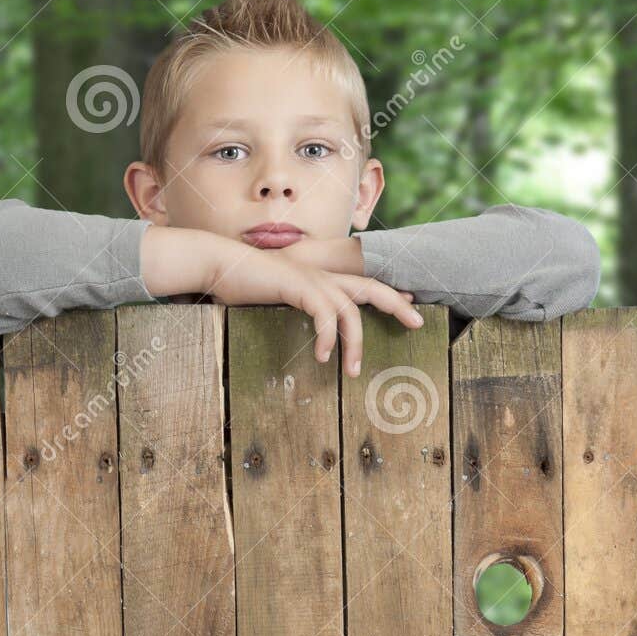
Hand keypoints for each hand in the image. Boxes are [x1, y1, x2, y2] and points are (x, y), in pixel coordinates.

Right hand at [205, 236, 421, 377]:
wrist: (219, 263)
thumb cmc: (243, 283)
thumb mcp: (276, 297)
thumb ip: (295, 307)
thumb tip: (305, 326)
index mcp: (320, 277)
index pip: (363, 283)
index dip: (388, 294)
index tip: (410, 303)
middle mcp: (322, 276)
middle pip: (371, 288)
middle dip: (396, 305)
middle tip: (417, 322)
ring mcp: (311, 279)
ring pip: (350, 310)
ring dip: (355, 343)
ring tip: (351, 372)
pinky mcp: (298, 286)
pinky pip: (323, 314)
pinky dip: (326, 337)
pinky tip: (321, 356)